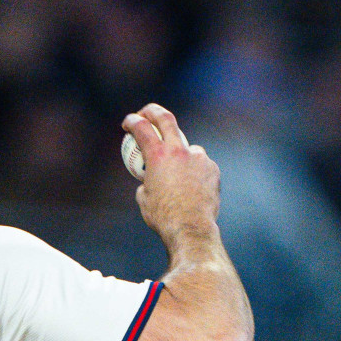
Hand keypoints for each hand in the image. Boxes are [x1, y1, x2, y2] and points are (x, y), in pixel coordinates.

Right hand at [121, 104, 219, 245]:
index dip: (132, 121)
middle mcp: (179, 151)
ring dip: (179, 155)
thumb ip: (146, 179)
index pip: (141, 127)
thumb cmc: (163, 216)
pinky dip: (193, 171)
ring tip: (177, 178)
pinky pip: (200, 164)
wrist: (190, 228)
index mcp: (157, 156)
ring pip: (186, 148)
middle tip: (146, 114)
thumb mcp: (143, 197)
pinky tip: (191, 188)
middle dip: (152, 111)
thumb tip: (149, 175)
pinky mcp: (212, 167)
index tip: (129, 122)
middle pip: (166, 118)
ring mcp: (198, 157)